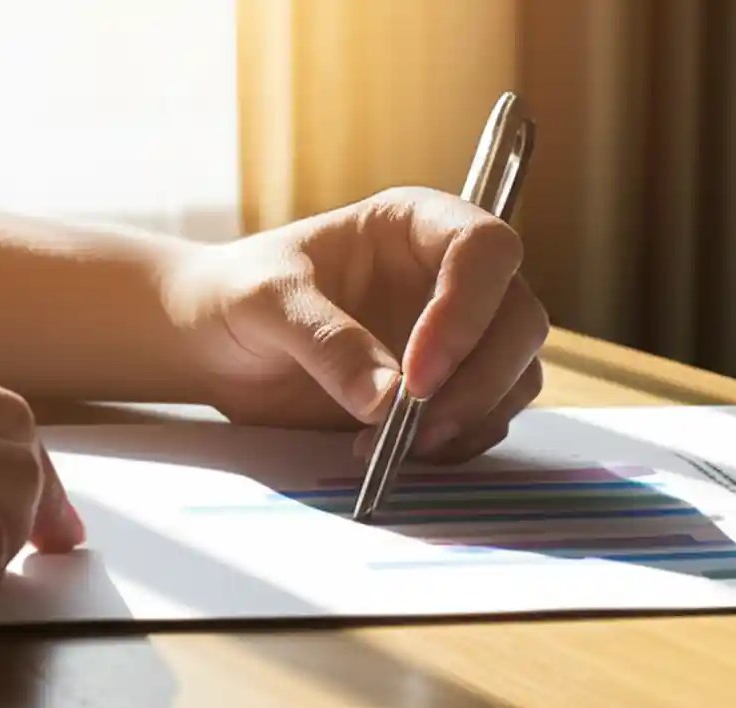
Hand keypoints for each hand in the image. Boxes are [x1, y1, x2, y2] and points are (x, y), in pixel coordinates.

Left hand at [167, 187, 547, 461]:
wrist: (216, 345)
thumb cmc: (238, 294)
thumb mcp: (266, 303)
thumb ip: (324, 340)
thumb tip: (388, 399)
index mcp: (414, 226)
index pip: (485, 249)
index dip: (468, 309)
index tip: (417, 373)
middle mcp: (448, 277)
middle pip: (519, 319)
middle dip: (479, 379)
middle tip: (416, 426)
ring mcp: (454, 335)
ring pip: (513, 374)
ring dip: (468, 418)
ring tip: (389, 447)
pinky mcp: (444, 389)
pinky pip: (483, 418)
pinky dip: (453, 443)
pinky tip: (390, 453)